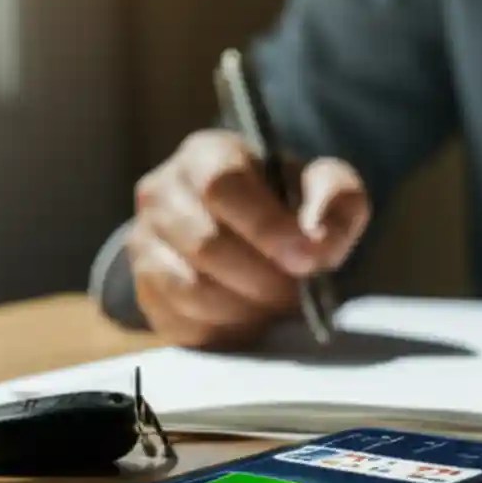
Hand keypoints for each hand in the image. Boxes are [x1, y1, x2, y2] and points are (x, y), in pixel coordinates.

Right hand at [127, 130, 369, 348]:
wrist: (248, 238)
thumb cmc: (287, 207)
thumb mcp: (324, 189)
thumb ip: (337, 200)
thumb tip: (319, 245)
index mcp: (206, 154)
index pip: (222, 184)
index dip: (266, 227)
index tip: (307, 260)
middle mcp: (162, 192)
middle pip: (206, 244)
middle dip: (263, 278)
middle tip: (297, 293)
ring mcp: (144, 243)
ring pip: (191, 289)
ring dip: (245, 308)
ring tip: (274, 304)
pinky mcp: (144, 290)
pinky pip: (181, 321)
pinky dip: (224, 328)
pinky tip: (248, 315)